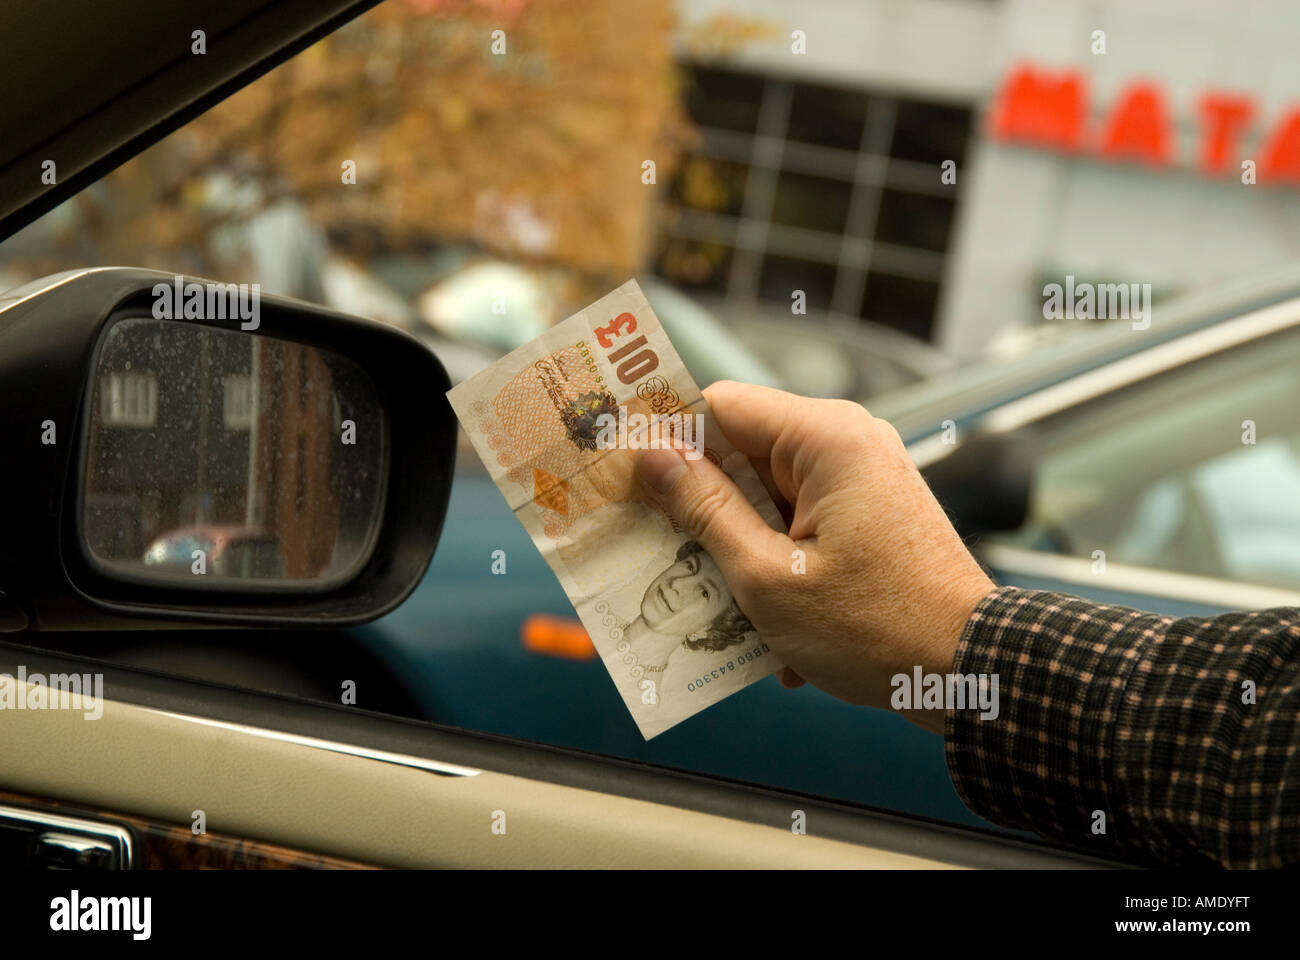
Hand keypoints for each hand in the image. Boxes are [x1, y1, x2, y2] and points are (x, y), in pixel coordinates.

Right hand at [634, 381, 994, 734]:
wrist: (972, 673)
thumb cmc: (876, 628)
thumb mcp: (766, 576)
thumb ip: (704, 510)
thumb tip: (652, 457)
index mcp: (826, 438)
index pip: (720, 405)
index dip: (663, 433)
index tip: (618, 468)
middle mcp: (847, 443)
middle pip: (740, 450)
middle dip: (694, 500)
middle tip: (645, 539)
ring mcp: (861, 479)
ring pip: (764, 493)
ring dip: (733, 544)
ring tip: (709, 597)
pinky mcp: (868, 513)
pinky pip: (797, 520)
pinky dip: (773, 561)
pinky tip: (766, 625)